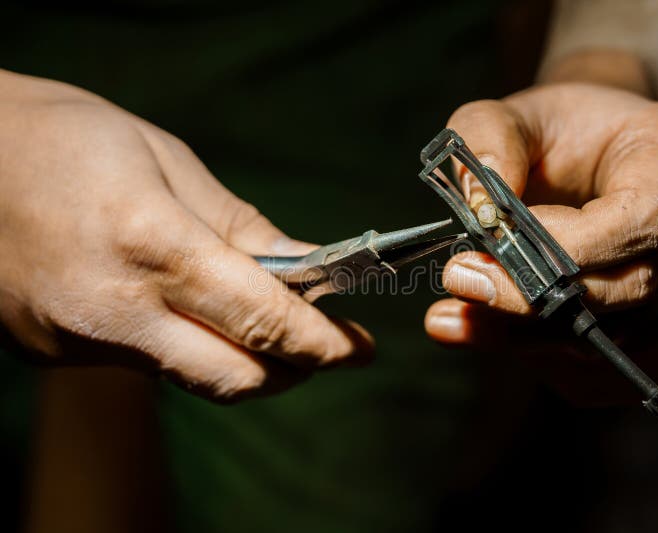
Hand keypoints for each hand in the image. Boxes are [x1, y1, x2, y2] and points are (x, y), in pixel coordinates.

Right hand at [0, 70, 372, 401]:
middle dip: (295, 370)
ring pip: (191, 377)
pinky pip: (144, 365)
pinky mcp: (52, 353)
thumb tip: (306, 269)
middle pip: (235, 377)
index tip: (358, 350)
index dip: (322, 343)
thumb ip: (240, 227)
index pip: (262, 319)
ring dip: (244, 360)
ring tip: (267, 323)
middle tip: (324, 347)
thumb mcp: (165, 159)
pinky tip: (190, 313)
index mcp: (149, 242)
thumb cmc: (62, 136)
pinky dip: (186, 347)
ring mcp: (76, 341)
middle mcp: (111, 308)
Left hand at [425, 83, 657, 403]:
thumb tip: (479, 208)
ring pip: (613, 337)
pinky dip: (547, 358)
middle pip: (628, 288)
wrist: (590, 148)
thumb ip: (485, 141)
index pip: (642, 219)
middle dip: (532, 299)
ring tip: (457, 315)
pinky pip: (610, 367)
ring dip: (527, 336)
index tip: (490, 243)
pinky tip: (496, 331)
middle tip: (458, 283)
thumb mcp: (510, 113)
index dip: (567, 245)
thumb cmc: (555, 127)